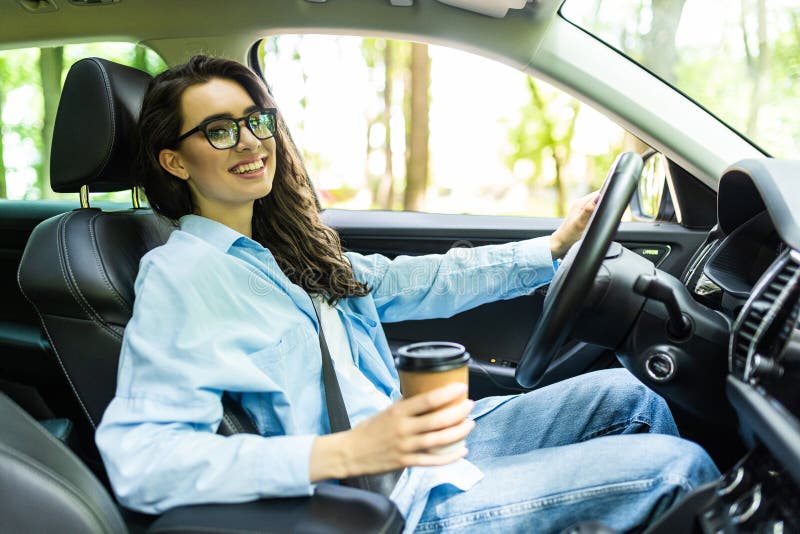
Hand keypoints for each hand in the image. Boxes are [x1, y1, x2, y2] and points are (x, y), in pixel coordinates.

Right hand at [309, 383, 473, 480]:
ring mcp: (405, 447)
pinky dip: (449, 457)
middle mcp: (403, 428)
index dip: (447, 393)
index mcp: (398, 412)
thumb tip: (424, 394)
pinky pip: (432, 461)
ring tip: (470, 424)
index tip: (460, 387)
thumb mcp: (386, 411)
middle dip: (458, 412)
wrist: (350, 452)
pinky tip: (461, 451)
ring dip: (458, 432)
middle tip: (469, 405)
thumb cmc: (368, 430)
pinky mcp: (406, 462)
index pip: (427, 400)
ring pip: (439, 440)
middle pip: (438, 420)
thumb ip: (405, 405)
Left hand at [549, 191, 599, 258]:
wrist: (562, 241)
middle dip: (603, 203)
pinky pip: (593, 209)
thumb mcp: (580, 222)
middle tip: (604, 214)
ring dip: (600, 208)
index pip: (597, 194)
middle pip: (597, 198)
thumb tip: (598, 197)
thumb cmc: (569, 233)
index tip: (610, 204)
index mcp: (579, 203)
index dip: (605, 197)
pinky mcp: (582, 213)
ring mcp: (581, 208)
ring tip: (596, 219)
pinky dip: (597, 213)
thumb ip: (588, 210)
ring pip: (595, 204)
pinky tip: (595, 219)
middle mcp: (580, 203)